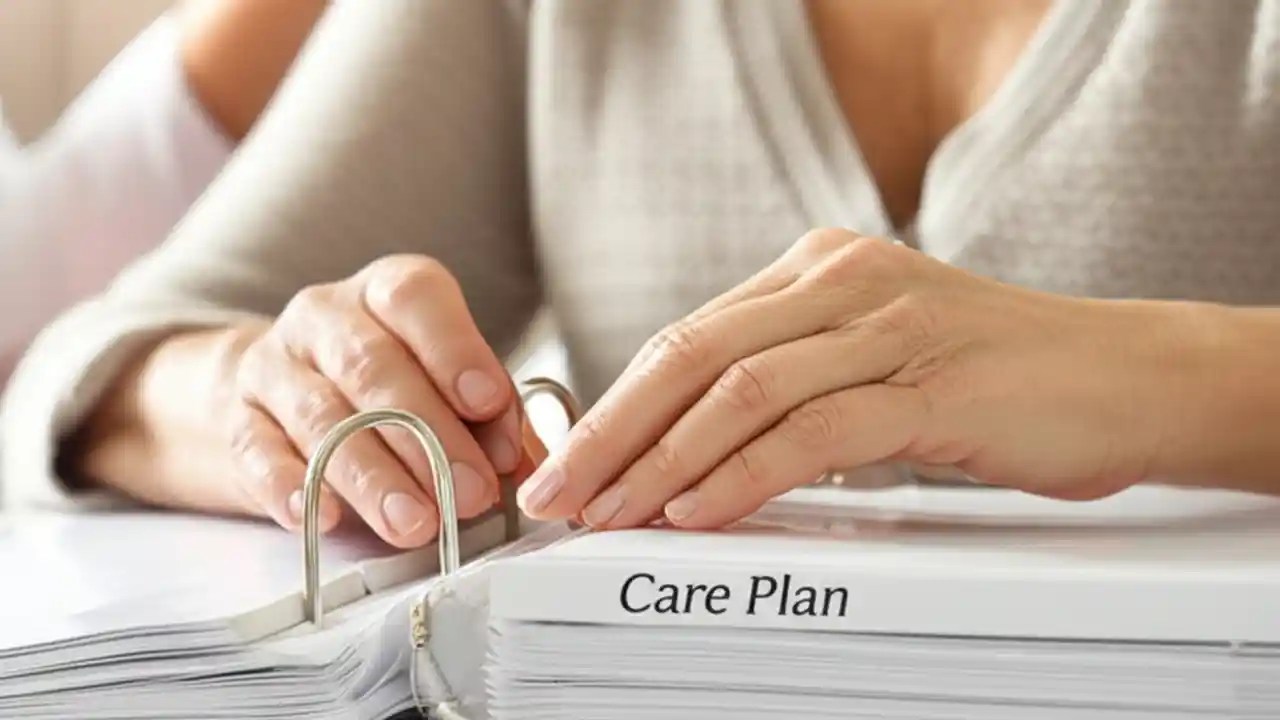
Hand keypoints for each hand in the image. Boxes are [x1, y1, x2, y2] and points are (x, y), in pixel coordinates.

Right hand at [220, 254, 541, 546]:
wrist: (277, 391)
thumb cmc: (390, 387)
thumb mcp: (446, 384)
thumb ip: (492, 418)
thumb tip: (526, 465)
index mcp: (387, 292)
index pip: (414, 298)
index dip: (453, 349)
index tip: (487, 404)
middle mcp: (325, 315)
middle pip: (372, 367)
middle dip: (428, 436)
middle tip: (470, 493)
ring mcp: (274, 365)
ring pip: (321, 416)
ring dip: (373, 476)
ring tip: (415, 523)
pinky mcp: (237, 418)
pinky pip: (258, 451)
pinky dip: (293, 487)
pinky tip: (323, 517)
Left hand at [518, 228, 1182, 529]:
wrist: (1122, 374)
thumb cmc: (993, 379)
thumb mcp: (872, 360)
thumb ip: (792, 385)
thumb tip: (691, 451)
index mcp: (817, 269)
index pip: (688, 337)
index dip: (616, 404)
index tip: (572, 461)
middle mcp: (842, 280)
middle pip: (693, 355)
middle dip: (613, 431)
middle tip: (560, 491)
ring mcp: (887, 324)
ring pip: (740, 390)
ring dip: (662, 460)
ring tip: (612, 514)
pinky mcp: (930, 380)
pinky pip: (814, 428)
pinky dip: (745, 473)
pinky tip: (699, 510)